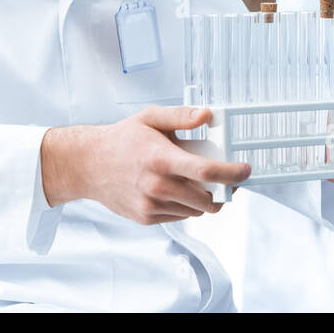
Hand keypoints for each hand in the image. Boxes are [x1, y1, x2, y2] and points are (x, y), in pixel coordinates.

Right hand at [41, 106, 250, 224]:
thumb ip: (181, 116)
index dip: (232, 174)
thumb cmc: (121, 139)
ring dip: (205, 200)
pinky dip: (186, 206)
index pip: (206, 172)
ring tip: (200, 183)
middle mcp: (157, 186)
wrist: (88, 165)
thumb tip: (208, 115)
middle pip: (206, 199)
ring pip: (194, 211)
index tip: (245, 170)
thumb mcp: (150, 118)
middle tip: (228, 179)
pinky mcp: (146, 217)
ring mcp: (151, 205)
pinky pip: (179, 217)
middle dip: (223, 191)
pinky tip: (178, 189)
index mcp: (161, 158)